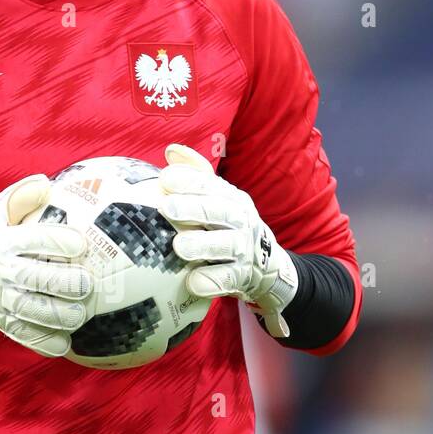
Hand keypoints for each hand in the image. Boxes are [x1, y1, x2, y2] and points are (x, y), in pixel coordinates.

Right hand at [0, 172, 94, 357]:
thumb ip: (21, 197)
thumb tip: (46, 184)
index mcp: (5, 242)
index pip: (39, 239)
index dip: (64, 242)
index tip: (83, 244)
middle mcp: (4, 272)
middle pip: (42, 279)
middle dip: (70, 283)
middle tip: (87, 284)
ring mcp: (2, 300)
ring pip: (38, 312)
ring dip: (64, 315)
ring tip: (81, 313)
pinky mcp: (2, 322)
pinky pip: (27, 337)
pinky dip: (48, 342)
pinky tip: (65, 341)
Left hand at [157, 143, 297, 337]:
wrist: (267, 266)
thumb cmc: (228, 227)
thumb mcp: (219, 199)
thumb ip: (196, 175)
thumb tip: (172, 151)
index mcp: (231, 198)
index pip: (211, 185)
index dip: (189, 180)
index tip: (164, 178)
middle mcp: (241, 220)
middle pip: (219, 212)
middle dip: (194, 209)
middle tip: (167, 208)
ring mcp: (243, 250)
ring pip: (225, 245)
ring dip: (203, 245)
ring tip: (180, 246)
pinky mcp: (242, 277)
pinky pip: (227, 280)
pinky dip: (212, 282)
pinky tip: (193, 282)